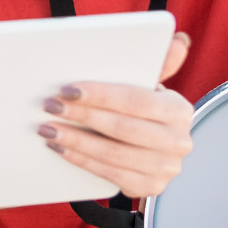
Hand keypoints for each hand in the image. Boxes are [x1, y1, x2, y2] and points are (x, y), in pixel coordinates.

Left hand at [40, 34, 192, 196]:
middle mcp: (178, 142)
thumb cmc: (144, 112)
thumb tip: (178, 39)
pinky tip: (60, 148)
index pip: (137, 101)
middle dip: (82, 116)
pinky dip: (81, 160)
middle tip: (51, 106)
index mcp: (179, 111)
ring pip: (113, 154)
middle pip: (122, 128)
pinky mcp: (150, 187)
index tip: (68, 89)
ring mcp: (166, 169)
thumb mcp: (151, 87)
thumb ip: (159, 64)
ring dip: (75, 140)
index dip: (101, 95)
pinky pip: (109, 175)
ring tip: (47, 128)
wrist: (155, 151)